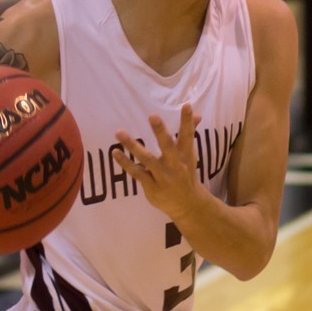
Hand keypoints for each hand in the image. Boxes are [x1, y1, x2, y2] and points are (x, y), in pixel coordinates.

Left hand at [112, 104, 202, 218]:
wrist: (187, 205)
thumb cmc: (185, 173)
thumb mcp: (189, 154)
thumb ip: (189, 133)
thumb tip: (196, 114)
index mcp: (185, 155)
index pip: (187, 135)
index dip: (187, 121)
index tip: (186, 105)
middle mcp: (175, 165)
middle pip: (168, 146)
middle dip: (161, 132)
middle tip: (153, 116)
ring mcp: (163, 176)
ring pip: (147, 159)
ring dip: (133, 146)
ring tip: (119, 132)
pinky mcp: (152, 186)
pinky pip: (137, 173)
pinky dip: (125, 163)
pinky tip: (115, 152)